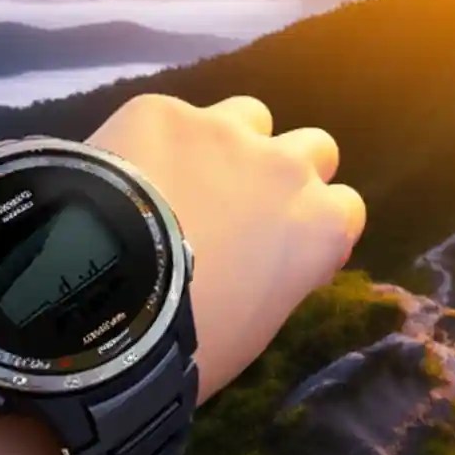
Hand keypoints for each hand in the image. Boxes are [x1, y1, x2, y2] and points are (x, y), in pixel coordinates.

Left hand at [88, 94, 366, 400]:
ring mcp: (225, 132)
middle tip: (242, 206)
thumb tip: (257, 266)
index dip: (314, 225)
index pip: (347, 208)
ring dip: (228, 144)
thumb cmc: (190, 342)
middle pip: (314, 148)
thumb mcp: (254, 328)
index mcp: (319, 228)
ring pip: (249, 116)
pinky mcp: (163, 113)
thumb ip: (277, 279)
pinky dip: (154, 145)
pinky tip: (123, 176)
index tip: (283, 247)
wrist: (107, 299)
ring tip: (182, 178)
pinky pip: (170, 119)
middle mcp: (286, 167)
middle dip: (285, 171)